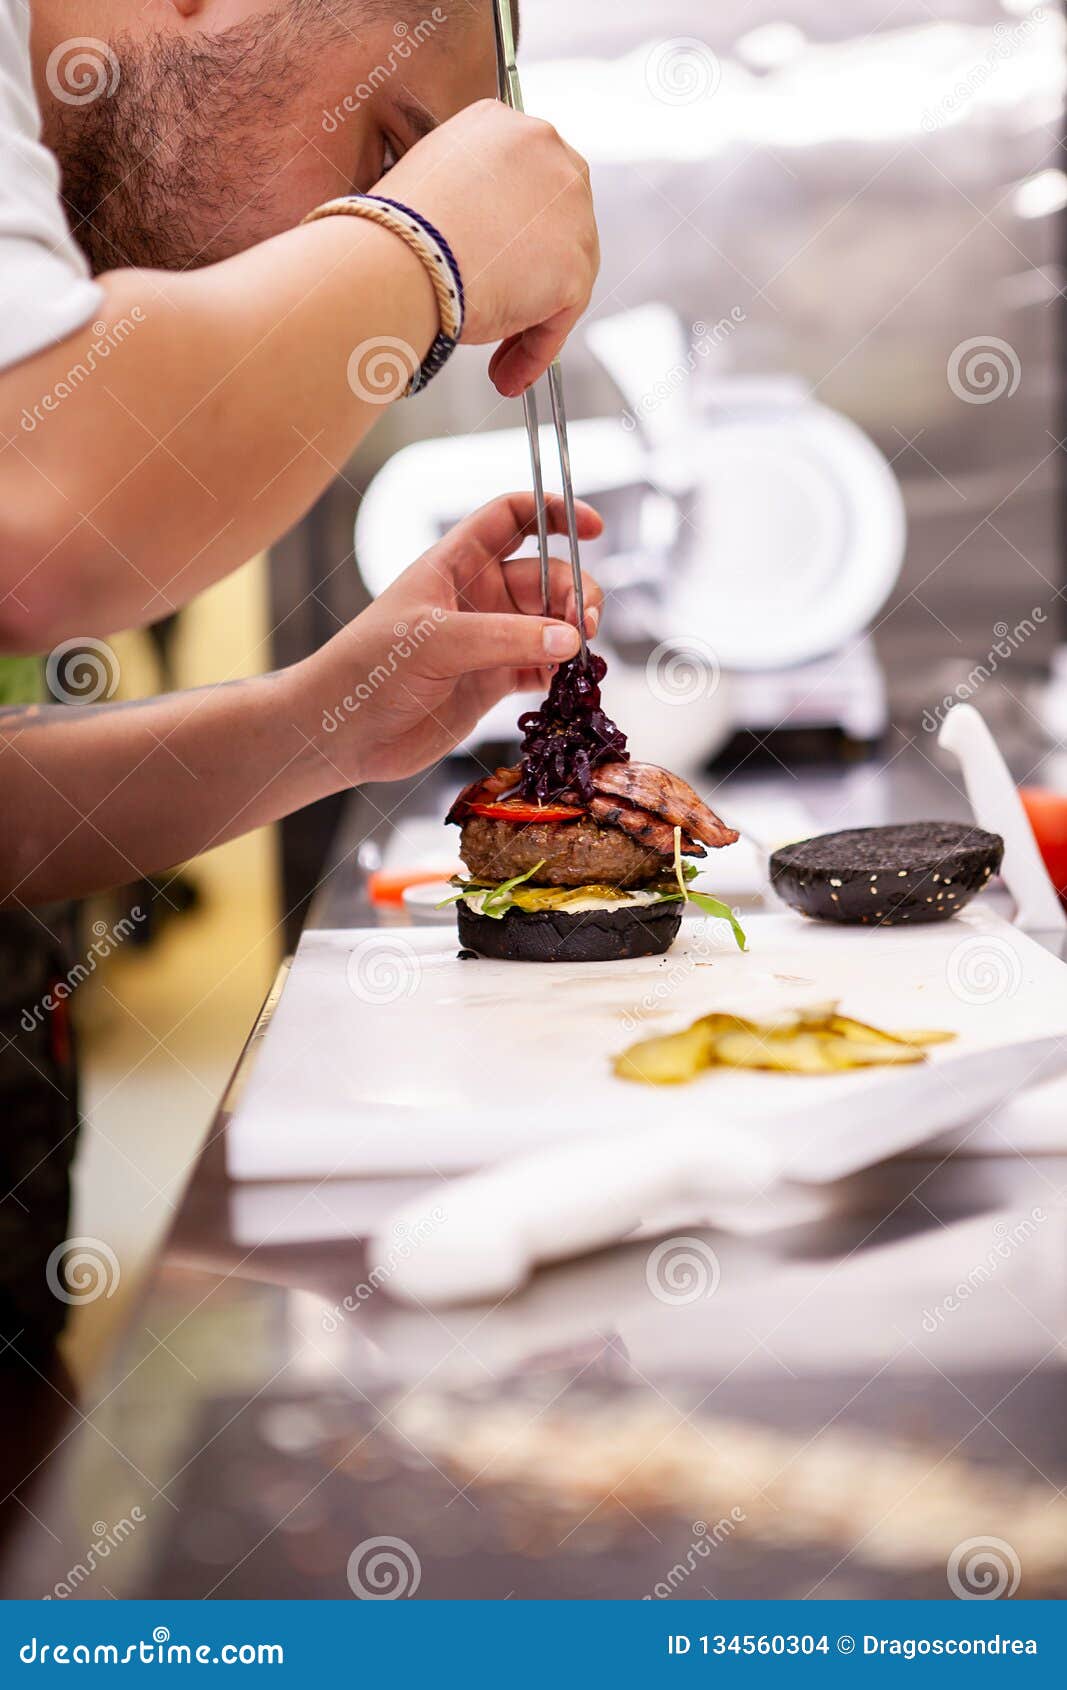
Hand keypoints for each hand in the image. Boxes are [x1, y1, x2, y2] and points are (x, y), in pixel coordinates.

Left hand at [302, 493, 603, 784]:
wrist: (342, 733)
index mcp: (455, 564)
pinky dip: (562, 673)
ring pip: (551, 623)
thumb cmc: (368, 670)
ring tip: (581, 656)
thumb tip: (570, 639)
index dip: (554, 511)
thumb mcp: (435, 641)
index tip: (592, 527)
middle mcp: (477, 596)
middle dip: (574, 592)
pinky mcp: (493, 682)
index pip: (513, 517)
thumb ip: (505, 638)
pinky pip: (543, 668)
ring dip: (574, 634)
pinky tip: (566, 683)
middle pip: (546, 575)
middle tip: (586, 623)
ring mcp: (488, 640)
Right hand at [374, 101, 598, 394]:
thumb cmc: (392, 232)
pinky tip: (506, 375)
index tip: (494, 268)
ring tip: (497, 363)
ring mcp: (570, 211)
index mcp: (505, 123)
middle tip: (500, 316)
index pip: (526, 183)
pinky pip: (559, 319)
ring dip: (531, 320)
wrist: (397, 260)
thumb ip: (465, 202)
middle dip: (530, 276)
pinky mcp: (576, 268)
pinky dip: (534, 351)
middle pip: (555, 226)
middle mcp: (549, 152)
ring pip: (562, 275)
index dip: (513, 234)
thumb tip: (472, 245)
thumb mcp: (427, 189)